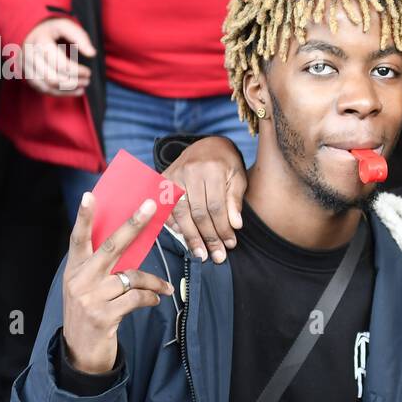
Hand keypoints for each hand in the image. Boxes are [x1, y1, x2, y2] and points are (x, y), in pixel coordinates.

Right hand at [21, 17, 96, 96]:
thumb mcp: (66, 26)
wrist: (32, 30)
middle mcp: (29, 54)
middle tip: (87, 81)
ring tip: (82, 87)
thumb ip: (80, 38)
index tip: (88, 72)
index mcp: (40, 41)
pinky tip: (72, 91)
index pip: (60, 64)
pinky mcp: (26, 74)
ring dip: (66, 90)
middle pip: (52, 78)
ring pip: (46, 86)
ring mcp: (25, 65)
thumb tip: (92, 54)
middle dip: (73, 82)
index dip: (77, 71)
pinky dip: (59, 93)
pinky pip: (42, 89)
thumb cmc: (53, 29)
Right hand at [62, 193, 174, 374]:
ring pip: (132, 276)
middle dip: (133, 225)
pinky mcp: (103, 315)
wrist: (81, 352)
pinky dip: (151, 297)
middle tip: (151, 206)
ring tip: (165, 288)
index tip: (89, 195)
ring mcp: (90, 298)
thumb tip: (132, 242)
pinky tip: (156, 299)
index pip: (78, 238)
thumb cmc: (92, 312)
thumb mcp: (88, 287)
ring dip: (154, 281)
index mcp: (75, 269)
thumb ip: (102, 267)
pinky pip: (137, 298)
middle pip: (111, 246)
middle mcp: (80, 280)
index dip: (84, 217)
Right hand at [161, 136, 247, 263]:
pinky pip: (166, 207)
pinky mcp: (162, 180)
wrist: (208, 145)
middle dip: (208, 238)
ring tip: (200, 254)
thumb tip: (236, 226)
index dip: (223, 229)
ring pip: (180, 213)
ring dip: (190, 236)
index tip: (229, 245)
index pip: (216, 207)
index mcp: (212, 169)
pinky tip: (183, 237)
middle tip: (216, 257)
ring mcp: (173, 175)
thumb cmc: (227, 164)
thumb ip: (235, 201)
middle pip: (198, 213)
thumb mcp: (238, 178)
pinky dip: (173, 224)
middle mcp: (190, 171)